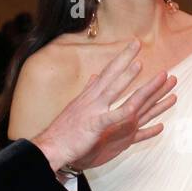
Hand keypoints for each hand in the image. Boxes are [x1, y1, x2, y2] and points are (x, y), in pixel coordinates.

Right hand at [33, 40, 177, 170]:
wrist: (51, 147)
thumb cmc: (65, 130)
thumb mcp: (77, 105)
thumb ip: (89, 89)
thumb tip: (95, 75)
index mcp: (91, 95)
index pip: (108, 72)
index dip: (121, 57)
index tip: (133, 44)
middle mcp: (93, 99)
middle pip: (112, 75)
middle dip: (125, 59)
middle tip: (137, 43)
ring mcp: (93, 111)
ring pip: (114, 91)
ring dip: (128, 78)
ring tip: (140, 64)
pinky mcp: (94, 126)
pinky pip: (111, 118)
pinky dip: (123, 113)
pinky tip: (135, 108)